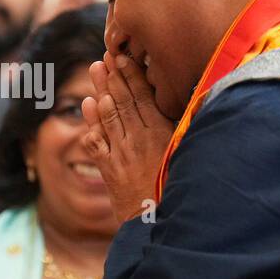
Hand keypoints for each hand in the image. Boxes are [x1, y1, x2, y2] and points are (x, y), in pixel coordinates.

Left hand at [81, 51, 176, 221]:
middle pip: (124, 101)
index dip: (133, 76)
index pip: (144, 98)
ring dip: (101, 89)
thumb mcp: (185, 155)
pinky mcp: (109, 169)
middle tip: (106, 55)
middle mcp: (140, 140)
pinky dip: (91, 122)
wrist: (158, 223)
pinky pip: (96, 141)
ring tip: (96, 68)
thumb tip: (192, 102)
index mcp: (161, 134)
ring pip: (109, 115)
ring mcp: (122, 153)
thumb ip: (184, 129)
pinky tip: (88, 105)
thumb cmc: (177, 189)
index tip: (124, 57)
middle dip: (114, 76)